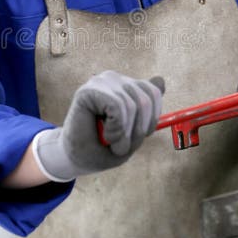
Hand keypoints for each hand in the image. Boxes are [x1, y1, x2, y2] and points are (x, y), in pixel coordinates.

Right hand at [33, 70, 164, 182]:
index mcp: (125, 86)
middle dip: (138, 130)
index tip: (136, 134)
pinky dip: (116, 129)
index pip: (154, 93)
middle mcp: (113, 79)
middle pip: (145, 100)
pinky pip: (117, 106)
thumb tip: (160, 79)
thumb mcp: (134, 130)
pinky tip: (106, 135)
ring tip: (111, 140)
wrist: (76, 159)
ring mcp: (100, 82)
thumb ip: (148, 106)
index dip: (150, 120)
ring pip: (132, 105)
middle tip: (121, 143)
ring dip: (125, 134)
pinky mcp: (88, 91)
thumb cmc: (104, 146)